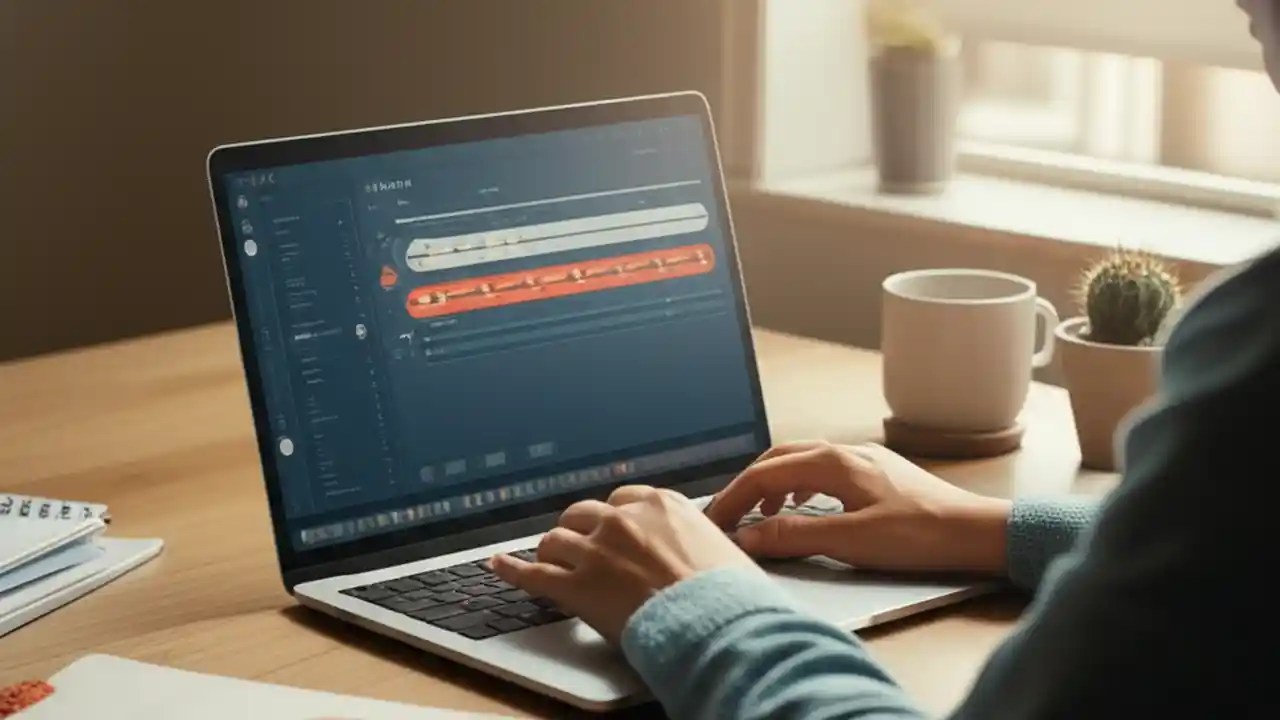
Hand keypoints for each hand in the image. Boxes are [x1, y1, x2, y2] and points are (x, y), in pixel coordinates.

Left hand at [490, 485, 757, 644]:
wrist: (715, 623)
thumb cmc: (729, 595)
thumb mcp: (723, 549)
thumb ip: (699, 540)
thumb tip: (704, 549)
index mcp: (661, 505)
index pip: (624, 498)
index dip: (614, 516)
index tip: (611, 527)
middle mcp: (624, 520)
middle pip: (585, 514)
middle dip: (580, 530)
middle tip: (580, 547)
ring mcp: (595, 551)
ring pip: (557, 540)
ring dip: (552, 551)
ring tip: (548, 561)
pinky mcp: (575, 586)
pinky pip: (532, 573)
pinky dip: (511, 569)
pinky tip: (498, 566)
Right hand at [705, 441, 1011, 574]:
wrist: (976, 531)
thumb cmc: (920, 535)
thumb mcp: (851, 540)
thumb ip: (795, 536)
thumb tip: (747, 536)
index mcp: (833, 462)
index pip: (762, 474)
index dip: (731, 498)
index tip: (713, 522)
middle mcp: (844, 451)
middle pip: (776, 459)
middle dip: (746, 486)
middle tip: (726, 515)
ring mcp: (861, 459)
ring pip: (799, 461)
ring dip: (771, 484)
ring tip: (759, 514)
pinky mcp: (876, 472)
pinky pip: (821, 469)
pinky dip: (798, 484)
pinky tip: (803, 504)